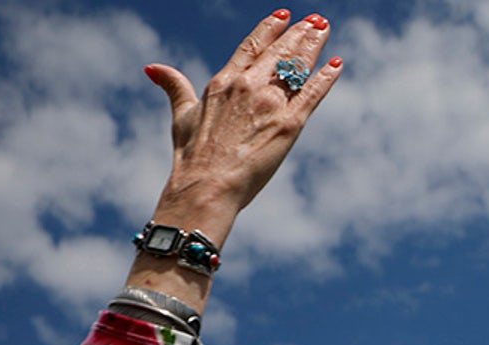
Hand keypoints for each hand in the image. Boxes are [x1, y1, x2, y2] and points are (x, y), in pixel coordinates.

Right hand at [145, 11, 343, 240]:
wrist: (208, 185)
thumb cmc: (192, 156)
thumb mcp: (181, 115)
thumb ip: (174, 87)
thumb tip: (152, 68)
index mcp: (224, 80)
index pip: (252, 45)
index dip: (270, 28)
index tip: (284, 16)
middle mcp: (248, 85)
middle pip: (280, 51)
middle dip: (300, 33)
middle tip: (316, 20)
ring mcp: (270, 102)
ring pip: (297, 66)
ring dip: (313, 45)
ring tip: (325, 29)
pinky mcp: (290, 123)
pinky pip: (312, 93)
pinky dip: (326, 77)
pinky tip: (336, 64)